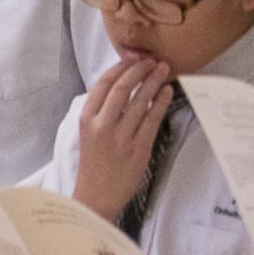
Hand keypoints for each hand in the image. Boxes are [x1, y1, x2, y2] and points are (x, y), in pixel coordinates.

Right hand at [72, 59, 172, 220]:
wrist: (97, 195)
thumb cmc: (94, 165)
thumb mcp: (88, 134)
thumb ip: (101, 113)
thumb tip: (123, 88)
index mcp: (86, 120)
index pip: (103, 85)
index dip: (120, 68)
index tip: (133, 58)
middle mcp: (102, 125)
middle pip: (123, 88)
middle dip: (139, 70)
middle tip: (152, 60)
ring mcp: (121, 136)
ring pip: (140, 101)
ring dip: (154, 81)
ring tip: (164, 69)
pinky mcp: (138, 147)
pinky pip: (152, 119)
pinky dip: (161, 102)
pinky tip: (167, 92)